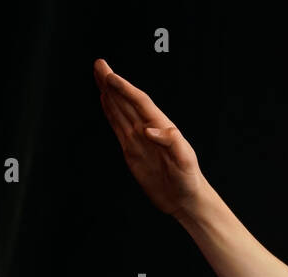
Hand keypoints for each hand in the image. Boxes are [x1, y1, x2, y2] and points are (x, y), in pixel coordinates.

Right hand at [94, 58, 204, 216]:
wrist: (186, 200)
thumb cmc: (189, 181)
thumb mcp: (185, 162)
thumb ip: (171, 143)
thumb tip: (150, 129)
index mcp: (161, 128)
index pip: (140, 103)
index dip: (125, 89)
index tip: (110, 76)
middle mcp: (148, 130)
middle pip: (127, 101)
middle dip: (112, 83)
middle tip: (99, 65)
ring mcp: (139, 139)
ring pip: (120, 110)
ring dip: (109, 93)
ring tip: (98, 77)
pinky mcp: (133, 150)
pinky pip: (118, 126)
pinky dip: (110, 112)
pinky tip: (105, 102)